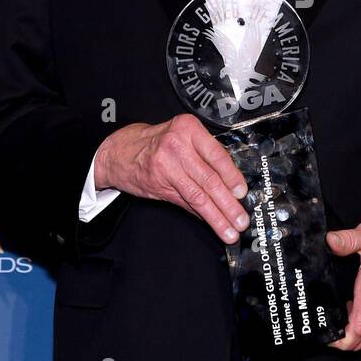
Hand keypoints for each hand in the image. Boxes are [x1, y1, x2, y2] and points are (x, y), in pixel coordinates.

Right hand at [93, 114, 250, 243]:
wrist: (119, 152)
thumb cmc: (156, 141)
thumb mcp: (182, 136)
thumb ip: (204, 155)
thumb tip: (232, 183)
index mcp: (188, 129)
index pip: (216, 156)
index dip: (232, 177)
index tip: (242, 193)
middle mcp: (178, 146)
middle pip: (209, 180)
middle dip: (228, 204)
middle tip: (241, 220)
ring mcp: (166, 168)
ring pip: (197, 196)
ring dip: (216, 217)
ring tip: (229, 231)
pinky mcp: (159, 186)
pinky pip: (185, 202)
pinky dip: (201, 215)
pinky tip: (212, 223)